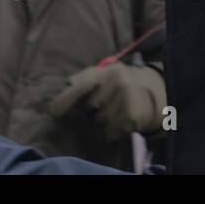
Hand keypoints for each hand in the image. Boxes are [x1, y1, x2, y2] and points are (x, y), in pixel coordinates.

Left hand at [48, 63, 164, 140]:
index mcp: (105, 70)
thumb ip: (80, 81)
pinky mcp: (134, 116)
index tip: (52, 112)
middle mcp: (117, 81)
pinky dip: (111, 132)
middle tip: (101, 103)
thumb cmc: (115, 83)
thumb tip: (61, 92)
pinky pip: (111, 133)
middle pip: (88, 108)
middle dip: (90, 110)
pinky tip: (118, 122)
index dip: (65, 100)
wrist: (151, 88)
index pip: (80, 86)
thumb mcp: (100, 75)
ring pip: (99, 122)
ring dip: (101, 122)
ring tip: (112, 111)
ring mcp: (128, 97)